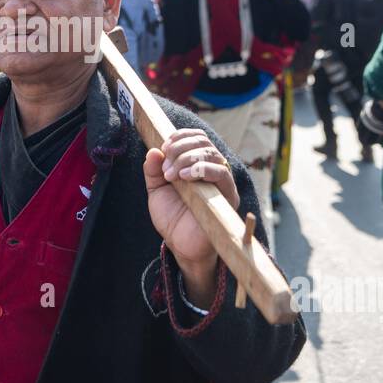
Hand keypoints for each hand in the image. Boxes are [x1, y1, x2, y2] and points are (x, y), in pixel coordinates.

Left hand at [143, 128, 239, 299]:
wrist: (181, 245)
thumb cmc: (172, 217)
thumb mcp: (157, 190)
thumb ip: (153, 170)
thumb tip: (153, 150)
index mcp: (198, 164)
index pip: (197, 138)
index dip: (180, 137)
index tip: (164, 147)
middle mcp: (213, 170)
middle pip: (205, 143)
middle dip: (181, 148)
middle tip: (166, 165)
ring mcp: (222, 183)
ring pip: (213, 155)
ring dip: (188, 158)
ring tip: (172, 174)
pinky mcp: (229, 198)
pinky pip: (222, 175)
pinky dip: (202, 169)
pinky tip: (184, 176)